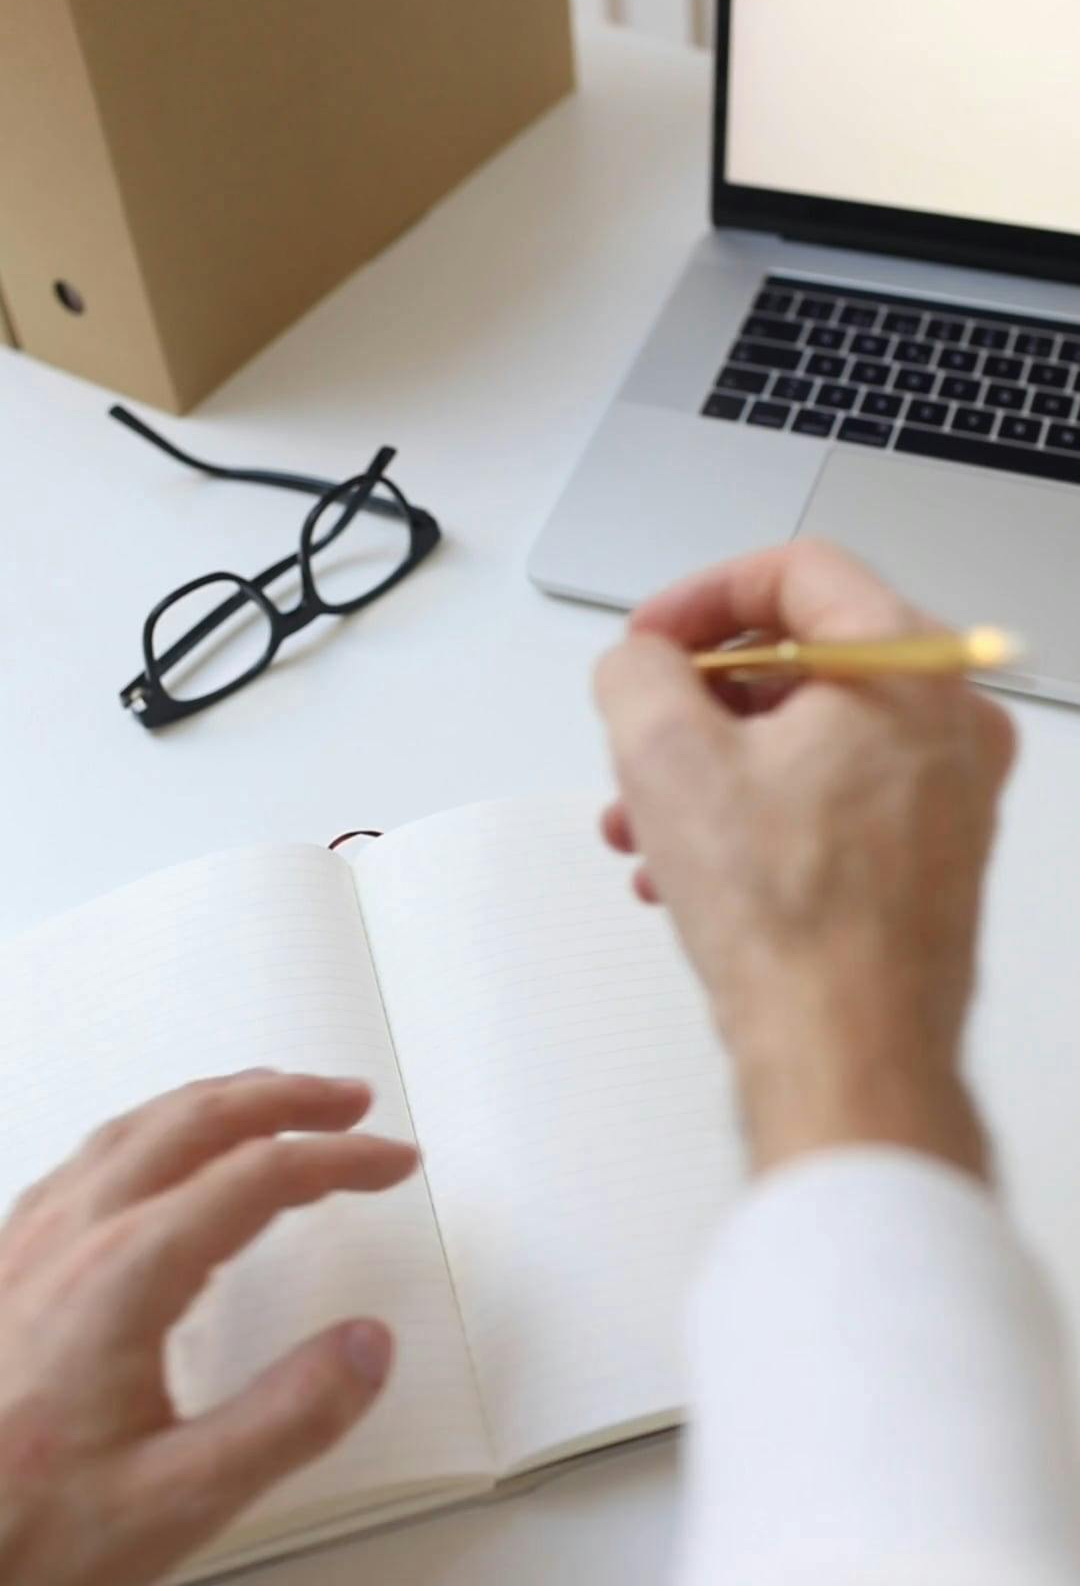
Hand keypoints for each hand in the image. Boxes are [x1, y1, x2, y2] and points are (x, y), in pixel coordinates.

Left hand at [0, 1071, 416, 1585]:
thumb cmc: (23, 1530)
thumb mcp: (176, 1502)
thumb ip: (286, 1421)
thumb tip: (368, 1347)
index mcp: (123, 1273)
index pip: (259, 1176)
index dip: (340, 1158)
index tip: (392, 1160)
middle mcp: (73, 1235)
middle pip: (199, 1120)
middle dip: (288, 1098)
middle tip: (348, 1101)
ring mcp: (30, 1241)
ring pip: (139, 1124)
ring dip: (221, 1099)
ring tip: (272, 1098)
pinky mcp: (6, 1262)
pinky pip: (92, 1154)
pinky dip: (157, 1126)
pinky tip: (160, 1148)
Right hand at [595, 542, 1015, 1179]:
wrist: (848, 1056)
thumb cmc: (789, 919)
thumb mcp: (666, 755)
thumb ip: (638, 672)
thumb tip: (643, 664)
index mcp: (908, 670)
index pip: (799, 572)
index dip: (702, 596)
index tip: (648, 642)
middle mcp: (948, 723)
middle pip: (802, 660)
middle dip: (697, 702)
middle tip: (637, 734)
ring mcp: (947, 796)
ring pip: (806, 740)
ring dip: (709, 769)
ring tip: (638, 824)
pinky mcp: (929, 859)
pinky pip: (828, 801)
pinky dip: (753, 816)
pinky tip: (682, 873)